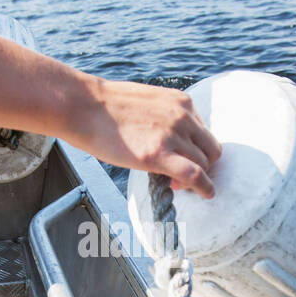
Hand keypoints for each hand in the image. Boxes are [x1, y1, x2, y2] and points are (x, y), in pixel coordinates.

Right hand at [65, 78, 222, 197]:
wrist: (84, 106)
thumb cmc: (105, 107)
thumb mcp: (146, 103)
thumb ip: (164, 119)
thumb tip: (166, 139)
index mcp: (181, 102)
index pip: (204, 132)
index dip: (197, 149)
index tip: (183, 159)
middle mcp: (183, 117)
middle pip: (211, 149)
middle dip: (202, 165)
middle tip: (182, 175)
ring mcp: (173, 136)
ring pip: (204, 164)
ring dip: (198, 178)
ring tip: (176, 184)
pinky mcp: (159, 155)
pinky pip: (195, 175)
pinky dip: (205, 187)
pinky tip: (206, 194)